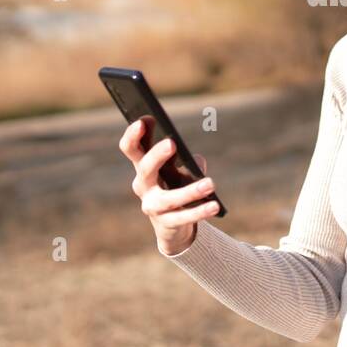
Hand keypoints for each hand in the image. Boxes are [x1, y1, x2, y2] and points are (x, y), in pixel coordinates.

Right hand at [117, 116, 218, 254]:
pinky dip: (200, 211)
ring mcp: (152, 206)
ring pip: (168, 198)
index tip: (144, 120)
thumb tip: (196, 160)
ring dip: (190, 191)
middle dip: (156, 155)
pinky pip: (183, 217)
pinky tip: (214, 205)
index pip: (131, 149)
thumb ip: (187, 161)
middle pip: (144, 168)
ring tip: (210, 183)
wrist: (172, 226)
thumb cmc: (175, 188)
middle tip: (172, 143)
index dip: (133, 135)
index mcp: (143, 167)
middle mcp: (143, 186)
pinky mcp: (165, 223)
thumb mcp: (180, 171)